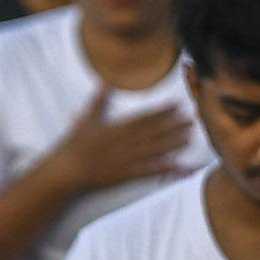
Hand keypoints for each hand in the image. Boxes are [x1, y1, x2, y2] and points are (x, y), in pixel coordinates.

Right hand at [41, 85, 198, 195]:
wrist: (67, 170)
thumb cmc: (75, 145)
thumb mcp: (87, 119)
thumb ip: (99, 101)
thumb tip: (105, 84)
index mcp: (118, 127)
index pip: (145, 117)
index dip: (163, 111)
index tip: (177, 105)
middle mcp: (126, 142)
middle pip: (156, 131)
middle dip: (175, 124)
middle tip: (192, 119)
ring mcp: (128, 159)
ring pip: (156, 149)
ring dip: (174, 142)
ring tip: (190, 136)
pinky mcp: (127, 175)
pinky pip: (149, 170)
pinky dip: (164, 166)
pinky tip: (177, 163)